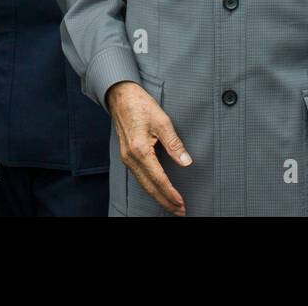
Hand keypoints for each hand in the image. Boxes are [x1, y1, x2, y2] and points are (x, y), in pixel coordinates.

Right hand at [106, 80, 190, 214]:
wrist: (120, 96)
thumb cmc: (140, 105)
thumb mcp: (162, 121)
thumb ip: (174, 144)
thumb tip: (186, 162)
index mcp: (140, 150)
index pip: (158, 179)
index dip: (170, 193)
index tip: (182, 203)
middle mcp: (130, 158)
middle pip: (149, 187)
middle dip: (165, 201)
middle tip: (179, 211)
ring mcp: (126, 158)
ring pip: (143, 184)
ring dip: (158, 196)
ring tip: (171, 205)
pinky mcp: (126, 156)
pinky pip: (139, 177)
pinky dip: (150, 187)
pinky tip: (157, 190)